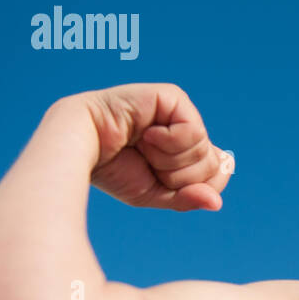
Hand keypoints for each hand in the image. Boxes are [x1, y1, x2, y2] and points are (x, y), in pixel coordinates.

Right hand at [76, 83, 231, 210]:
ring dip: (169, 160)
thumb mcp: (154, 193)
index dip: (202, 185)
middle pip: (211, 163)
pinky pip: (194, 131)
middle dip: (179, 176)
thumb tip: (217, 202)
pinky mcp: (172, 97)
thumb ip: (187, 196)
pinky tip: (146, 133)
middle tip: (148, 163)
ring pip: (203, 149)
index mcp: (183, 149)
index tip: (168, 182)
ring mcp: (179, 111)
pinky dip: (169, 142)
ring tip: (141, 146)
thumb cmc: (112, 169)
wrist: (80, 146)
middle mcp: (184, 128)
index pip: (218, 170)